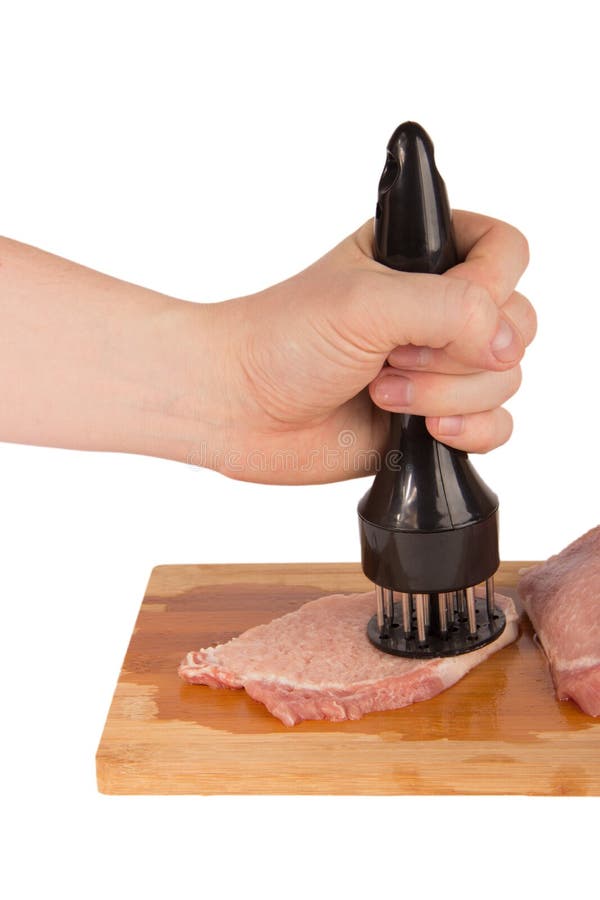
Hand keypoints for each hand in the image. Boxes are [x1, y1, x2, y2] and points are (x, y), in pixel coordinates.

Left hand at [200, 210, 535, 483]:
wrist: (239, 407)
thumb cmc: (281, 341)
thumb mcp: (367, 303)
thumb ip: (450, 308)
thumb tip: (507, 343)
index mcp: (421, 256)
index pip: (505, 253)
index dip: (491, 286)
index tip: (446, 314)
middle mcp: (436, 309)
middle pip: (514, 325)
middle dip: (458, 354)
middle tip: (394, 356)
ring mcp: (438, 366)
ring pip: (503, 380)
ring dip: (445, 395)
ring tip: (382, 392)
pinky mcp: (434, 417)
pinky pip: (495, 426)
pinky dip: (469, 431)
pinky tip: (422, 431)